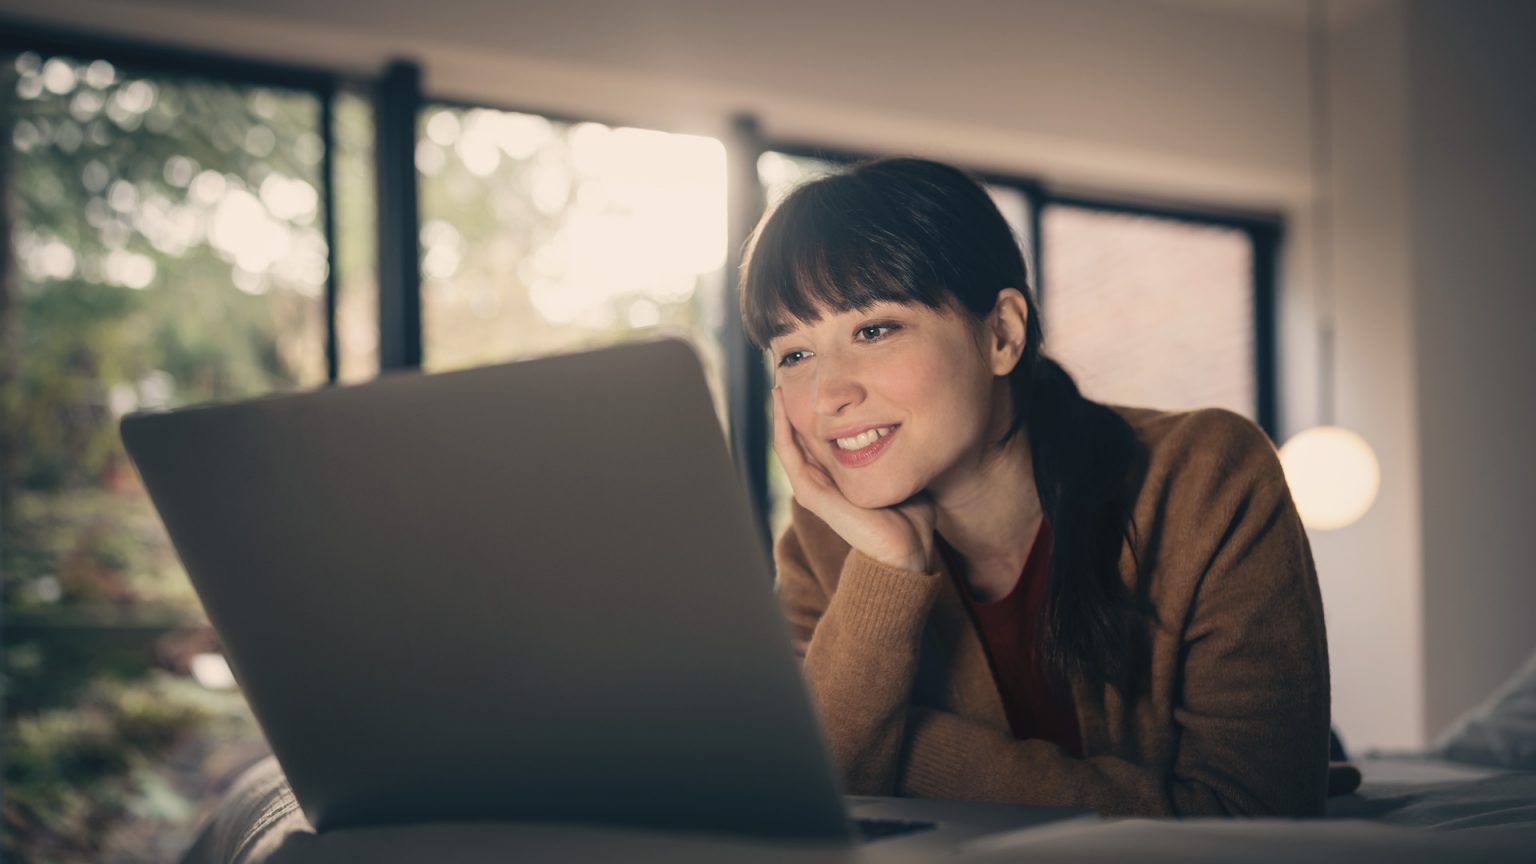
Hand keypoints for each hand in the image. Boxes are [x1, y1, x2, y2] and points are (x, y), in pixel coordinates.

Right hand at [772, 387, 936, 572]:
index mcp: (838, 477)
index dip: (813, 410)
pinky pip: (789, 452)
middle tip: (788, 374)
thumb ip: (898, 450)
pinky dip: (782, 427)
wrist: (904, 549)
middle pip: (798, 436)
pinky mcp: (811, 493)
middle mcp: (820, 481)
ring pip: (787, 441)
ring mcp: (812, 487)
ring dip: (781, 413)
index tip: (816, 380)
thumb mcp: (901, 469)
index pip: (818, 437)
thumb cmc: (910, 514)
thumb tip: (910, 422)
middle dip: (795, 406)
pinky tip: (782, 403)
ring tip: (779, 384)